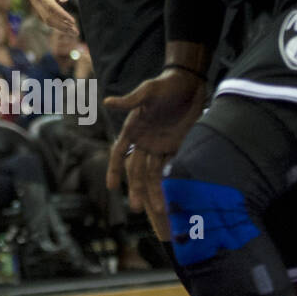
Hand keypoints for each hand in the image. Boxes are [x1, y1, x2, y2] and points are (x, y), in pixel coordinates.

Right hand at [27, 0, 76, 34]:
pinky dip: (57, 22)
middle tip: (76, 32)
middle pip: (47, 16)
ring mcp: (35, 1)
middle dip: (62, 25)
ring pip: (46, 19)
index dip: (62, 15)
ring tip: (74, 32)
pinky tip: (67, 26)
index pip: (50, 6)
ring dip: (60, 27)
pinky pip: (46, 16)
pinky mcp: (39, 2)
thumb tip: (65, 0)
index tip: (73, 21)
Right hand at [105, 69, 207, 240]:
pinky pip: (170, 168)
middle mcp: (144, 141)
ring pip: (153, 174)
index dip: (114, 170)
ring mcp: (159, 145)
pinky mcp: (175, 146)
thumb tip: (107, 102)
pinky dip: (169, 183)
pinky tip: (170, 198)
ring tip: (159, 211)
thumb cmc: (164, 85)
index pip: (119, 153)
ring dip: (154, 191)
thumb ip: (130, 100)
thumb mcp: (147, 91)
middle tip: (137, 209)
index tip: (111, 187)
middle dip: (137, 189)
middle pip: (136, 170)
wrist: (189, 84)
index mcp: (133, 129)